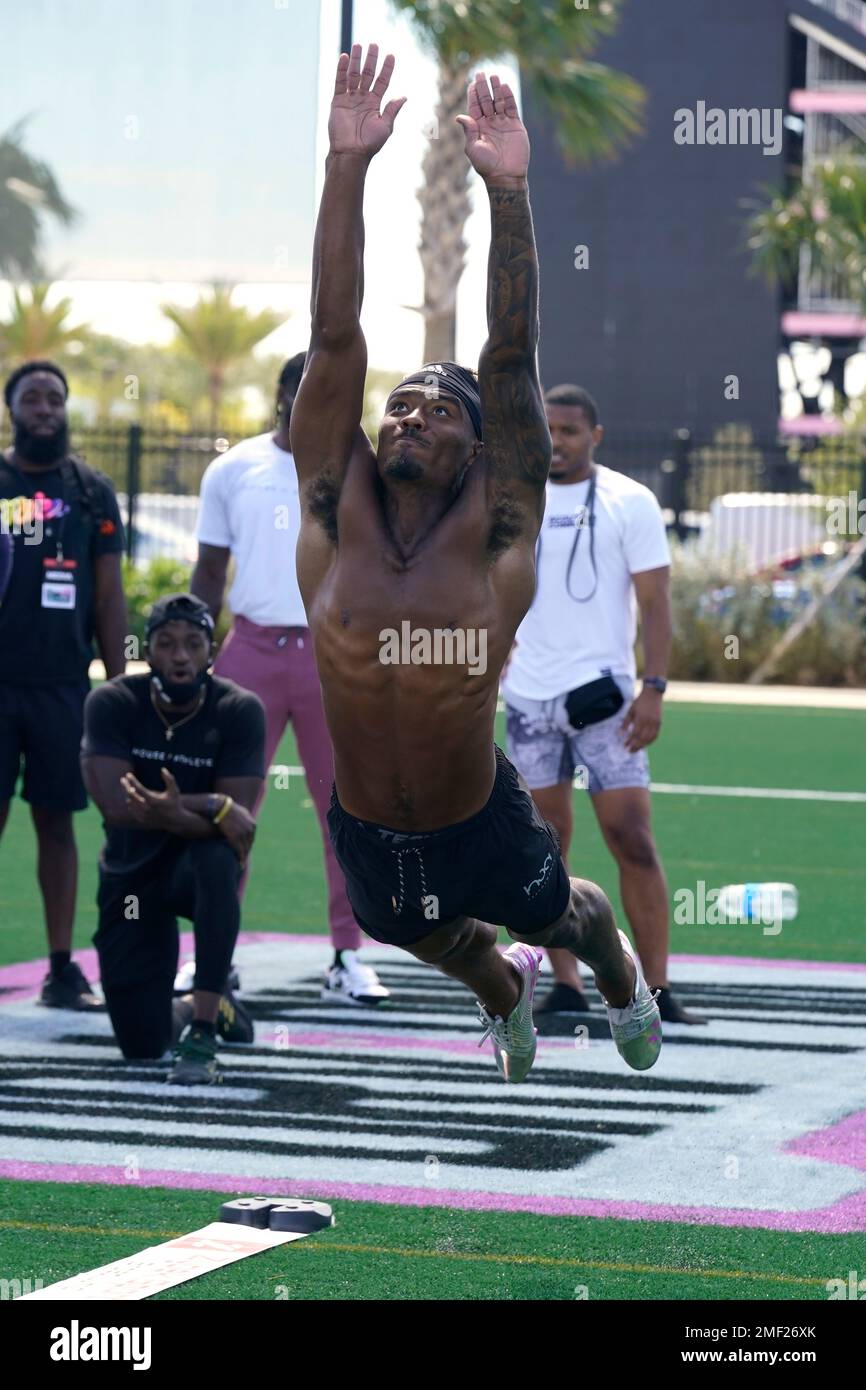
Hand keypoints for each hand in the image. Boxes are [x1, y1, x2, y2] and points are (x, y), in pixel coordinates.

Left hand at [121, 767, 181, 828]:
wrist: (174, 820)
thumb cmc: (174, 803)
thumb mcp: (174, 791)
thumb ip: (169, 779)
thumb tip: (163, 769)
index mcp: (153, 800)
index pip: (139, 789)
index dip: (133, 781)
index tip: (129, 775)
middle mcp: (147, 808)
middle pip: (131, 795)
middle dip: (126, 786)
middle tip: (123, 779)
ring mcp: (143, 814)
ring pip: (130, 802)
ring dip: (128, 794)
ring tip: (128, 787)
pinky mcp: (142, 819)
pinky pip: (132, 809)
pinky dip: (130, 802)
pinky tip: (131, 797)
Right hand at [216, 799, 256, 869]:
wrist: (221, 807)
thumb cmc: (228, 809)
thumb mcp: (241, 812)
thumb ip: (244, 820)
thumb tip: (245, 822)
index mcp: (252, 824)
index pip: (251, 838)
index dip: (247, 845)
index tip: (244, 851)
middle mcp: (250, 829)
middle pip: (249, 844)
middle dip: (246, 852)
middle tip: (243, 860)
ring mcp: (244, 833)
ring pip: (245, 848)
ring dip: (243, 857)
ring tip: (241, 864)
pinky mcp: (236, 837)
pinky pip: (240, 850)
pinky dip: (240, 857)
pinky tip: (239, 862)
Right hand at [329, 42, 405, 156]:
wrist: (352, 153)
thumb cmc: (370, 143)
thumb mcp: (386, 126)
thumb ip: (392, 109)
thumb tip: (404, 96)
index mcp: (375, 104)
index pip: (382, 81)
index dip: (387, 69)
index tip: (391, 56)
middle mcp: (362, 99)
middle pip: (367, 74)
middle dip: (371, 60)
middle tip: (374, 44)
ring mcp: (350, 99)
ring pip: (353, 75)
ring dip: (356, 60)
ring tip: (358, 46)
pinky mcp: (337, 101)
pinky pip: (340, 82)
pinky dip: (341, 70)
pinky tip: (345, 57)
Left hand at [456, 72, 529, 182]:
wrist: (506, 176)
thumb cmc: (486, 165)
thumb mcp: (473, 148)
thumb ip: (469, 131)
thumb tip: (459, 117)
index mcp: (479, 128)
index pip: (475, 107)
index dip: (473, 95)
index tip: (472, 83)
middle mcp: (490, 124)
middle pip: (486, 101)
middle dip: (483, 88)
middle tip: (481, 73)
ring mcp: (503, 124)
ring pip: (499, 102)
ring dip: (496, 89)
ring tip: (494, 77)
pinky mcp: (515, 126)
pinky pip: (512, 108)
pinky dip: (508, 97)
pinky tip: (505, 86)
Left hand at [621, 688, 662, 752]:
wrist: (653, 694)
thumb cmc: (640, 702)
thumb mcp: (630, 711)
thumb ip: (626, 723)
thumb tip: (620, 734)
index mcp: (640, 719)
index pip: (635, 734)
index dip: (630, 741)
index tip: (625, 745)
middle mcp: (649, 722)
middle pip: (642, 738)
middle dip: (636, 746)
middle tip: (630, 751)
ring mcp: (655, 723)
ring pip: (650, 738)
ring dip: (643, 745)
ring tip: (637, 749)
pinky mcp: (659, 723)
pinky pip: (656, 735)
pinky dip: (651, 741)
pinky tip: (646, 744)